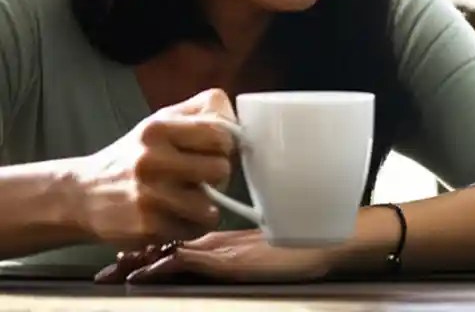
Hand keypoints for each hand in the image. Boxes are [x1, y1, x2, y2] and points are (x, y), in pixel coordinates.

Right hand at [71, 89, 236, 249]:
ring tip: (190, 199)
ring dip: (207, 206)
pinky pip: (195, 229)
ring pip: (212, 206)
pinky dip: (192, 225)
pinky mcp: (147, 227)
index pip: (221, 133)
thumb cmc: (133, 157)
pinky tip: (175, 216)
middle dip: (219, 176)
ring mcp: (149, 196)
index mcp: (158, 129)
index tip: (215, 150)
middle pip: (221, 169)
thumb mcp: (160, 122)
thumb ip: (201, 112)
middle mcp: (151, 160)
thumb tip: (240, 119)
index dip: (226, 144)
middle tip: (203, 178)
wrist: (81, 195)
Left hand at [94, 229, 332, 283]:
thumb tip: (238, 262)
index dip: (153, 249)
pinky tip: (141, 274)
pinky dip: (159, 267)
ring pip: (169, 252)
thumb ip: (246, 255)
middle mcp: (217, 243)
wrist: (325, 244)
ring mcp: (220, 250)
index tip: (129, 256)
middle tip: (109, 267)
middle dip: (136, 257)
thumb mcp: (267, 256)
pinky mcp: (225, 259)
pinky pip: (184, 262)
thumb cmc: (304, 250)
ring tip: (113, 271)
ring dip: (139, 263)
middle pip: (167, 245)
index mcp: (225, 242)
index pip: (181, 242)